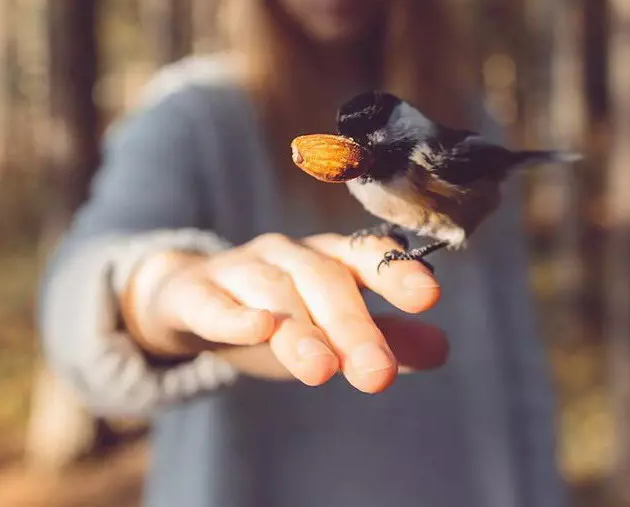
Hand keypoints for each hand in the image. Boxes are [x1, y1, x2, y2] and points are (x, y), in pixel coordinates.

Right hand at [120, 231, 448, 393]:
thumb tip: (443, 346)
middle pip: (324, 280)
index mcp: (326, 258)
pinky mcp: (195, 293)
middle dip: (352, 325)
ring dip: (300, 329)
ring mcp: (240, 269)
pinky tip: (257, 330)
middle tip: (378, 374)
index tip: (430, 296)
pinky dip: (235, 316)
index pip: (366, 256)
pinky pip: (214, 303)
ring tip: (323, 370)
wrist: (187, 299)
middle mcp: (287, 255)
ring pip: (273, 292)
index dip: (396, 272)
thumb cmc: (275, 315)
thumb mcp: (330, 328)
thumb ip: (384, 337)